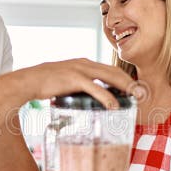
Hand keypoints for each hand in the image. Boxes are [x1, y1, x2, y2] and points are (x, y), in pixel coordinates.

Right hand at [20, 59, 139, 108]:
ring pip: (109, 77)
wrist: (28, 80)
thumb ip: (78, 86)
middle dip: (131, 82)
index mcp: (84, 64)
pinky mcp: (73, 79)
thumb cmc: (45, 83)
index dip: (124, 79)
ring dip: (125, 87)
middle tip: (142, 93)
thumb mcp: (65, 81)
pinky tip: (114, 106)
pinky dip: (106, 97)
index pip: (110, 69)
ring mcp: (80, 70)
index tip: (134, 89)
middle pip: (114, 71)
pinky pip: (95, 88)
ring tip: (136, 97)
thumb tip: (87, 98)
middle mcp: (85, 64)